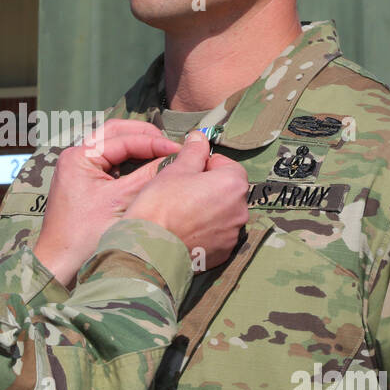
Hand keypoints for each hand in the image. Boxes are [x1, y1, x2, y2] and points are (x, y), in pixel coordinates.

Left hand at [33, 119, 181, 285]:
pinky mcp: (83, 182)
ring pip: (112, 146)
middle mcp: (75, 157)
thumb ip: (147, 176)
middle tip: (170, 144)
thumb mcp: (121, 202)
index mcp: (79, 157)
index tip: (177, 148)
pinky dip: (130, 161)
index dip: (153, 142)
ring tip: (162, 152)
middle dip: (144, 136)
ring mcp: (78, 169)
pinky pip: (110, 162)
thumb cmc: (84, 236)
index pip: (122, 139)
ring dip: (137, 146)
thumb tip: (175, 158)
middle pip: (114, 133)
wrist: (59, 263)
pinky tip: (148, 167)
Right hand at [123, 131, 248, 270]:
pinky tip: (184, 231)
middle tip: (181, 192)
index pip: (228, 165)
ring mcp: (233, 234)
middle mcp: (240, 210)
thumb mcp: (175, 170)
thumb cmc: (161, 206)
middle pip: (227, 191)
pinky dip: (205, 231)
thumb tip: (199, 137)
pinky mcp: (223, 253)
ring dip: (208, 210)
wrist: (150, 250)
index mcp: (232, 184)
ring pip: (222, 214)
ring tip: (181, 214)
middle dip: (209, 188)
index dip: (207, 165)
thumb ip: (193, 152)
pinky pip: (217, 235)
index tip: (189, 170)